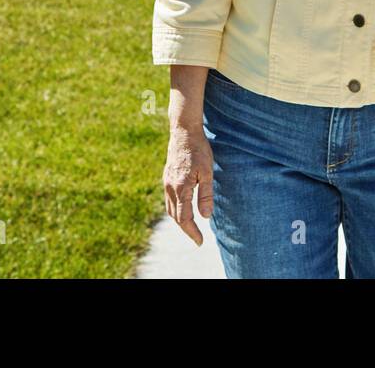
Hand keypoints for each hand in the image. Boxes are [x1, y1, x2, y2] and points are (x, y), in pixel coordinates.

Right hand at [163, 122, 214, 245]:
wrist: (183, 131)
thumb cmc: (199, 150)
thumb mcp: (207, 172)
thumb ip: (206, 195)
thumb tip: (206, 217)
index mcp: (181, 188)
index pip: (185, 218)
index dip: (192, 232)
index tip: (200, 242)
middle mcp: (170, 188)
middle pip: (175, 216)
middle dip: (186, 229)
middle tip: (197, 238)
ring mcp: (166, 182)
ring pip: (170, 209)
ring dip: (180, 220)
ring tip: (191, 227)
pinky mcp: (166, 177)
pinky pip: (169, 199)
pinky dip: (176, 209)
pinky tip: (183, 209)